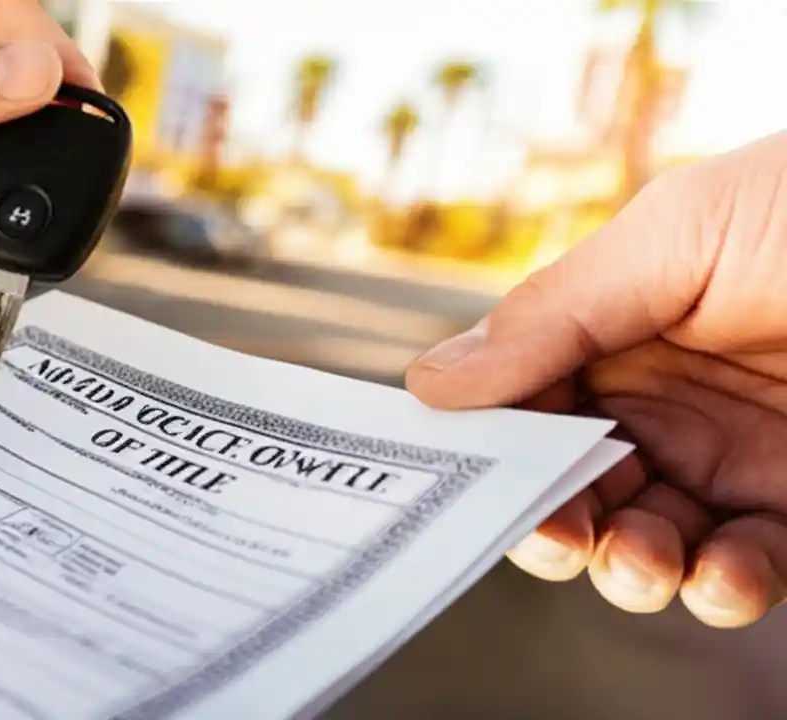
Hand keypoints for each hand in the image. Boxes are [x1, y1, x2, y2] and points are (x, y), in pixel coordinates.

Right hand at [407, 131, 786, 627]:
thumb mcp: (675, 236)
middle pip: (572, 484)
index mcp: (617, 327)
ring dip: (627, 567)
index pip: (525, 404)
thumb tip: (432, 383)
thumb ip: (552, 315)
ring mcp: (733, 457)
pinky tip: (724, 574)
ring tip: (642, 560)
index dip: (493, 447)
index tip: (468, 482)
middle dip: (553, 521)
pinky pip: (742, 569)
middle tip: (560, 532)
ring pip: (644, 541)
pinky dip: (722, 588)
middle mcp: (664, 397)